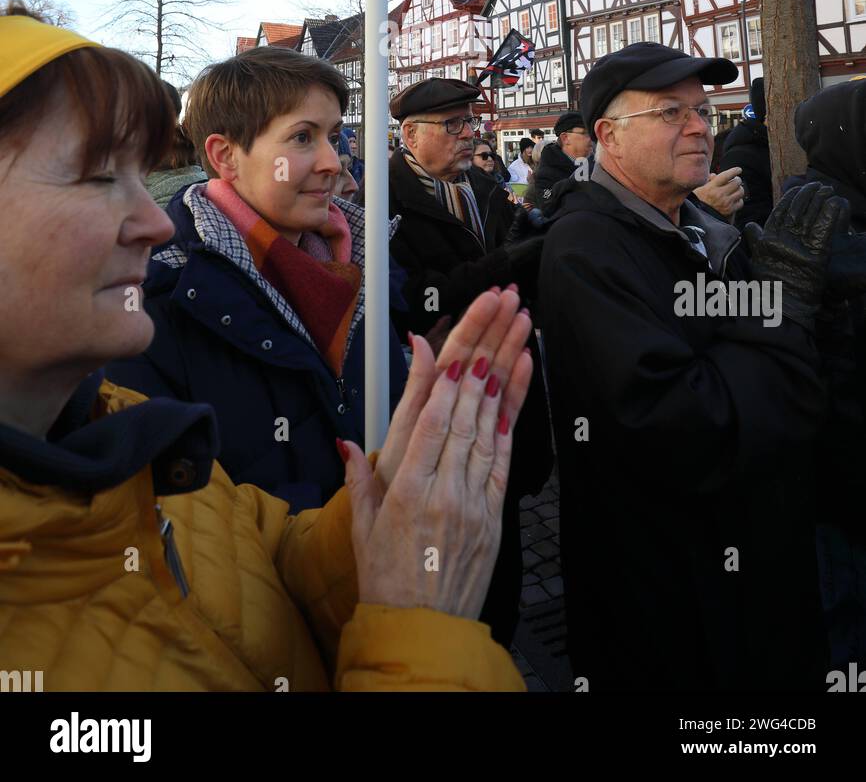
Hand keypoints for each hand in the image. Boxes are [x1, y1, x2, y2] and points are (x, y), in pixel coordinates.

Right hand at [342, 316, 531, 617]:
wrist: (422, 631)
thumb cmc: (387, 578)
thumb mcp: (360, 525)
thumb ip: (359, 475)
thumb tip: (349, 441)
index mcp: (404, 489)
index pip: (427, 418)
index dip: (442, 374)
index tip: (453, 338)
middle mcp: (442, 488)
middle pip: (464, 405)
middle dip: (483, 346)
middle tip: (498, 302)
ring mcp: (473, 498)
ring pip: (490, 419)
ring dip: (505, 363)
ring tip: (516, 321)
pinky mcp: (495, 510)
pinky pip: (506, 450)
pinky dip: (515, 408)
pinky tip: (523, 371)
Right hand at [694, 166, 744, 217]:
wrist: (697, 217)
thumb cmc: (697, 202)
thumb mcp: (699, 189)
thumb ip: (708, 181)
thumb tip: (714, 175)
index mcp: (711, 187)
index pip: (726, 175)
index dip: (734, 171)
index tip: (738, 170)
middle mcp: (719, 194)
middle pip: (736, 182)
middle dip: (737, 180)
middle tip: (736, 180)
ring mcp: (726, 203)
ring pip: (740, 192)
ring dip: (739, 189)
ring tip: (736, 189)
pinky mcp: (729, 210)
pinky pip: (740, 202)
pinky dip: (739, 200)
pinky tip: (735, 199)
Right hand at [743, 182, 846, 328]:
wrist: (781, 305)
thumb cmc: (768, 283)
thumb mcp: (756, 258)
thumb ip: (754, 240)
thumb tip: (750, 226)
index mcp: (769, 238)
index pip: (781, 211)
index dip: (790, 198)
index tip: (797, 189)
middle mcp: (783, 239)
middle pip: (797, 209)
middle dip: (807, 194)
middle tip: (816, 184)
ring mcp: (800, 246)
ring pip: (811, 216)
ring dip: (820, 200)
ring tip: (827, 189)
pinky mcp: (817, 255)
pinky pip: (825, 230)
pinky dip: (830, 215)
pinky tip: (836, 203)